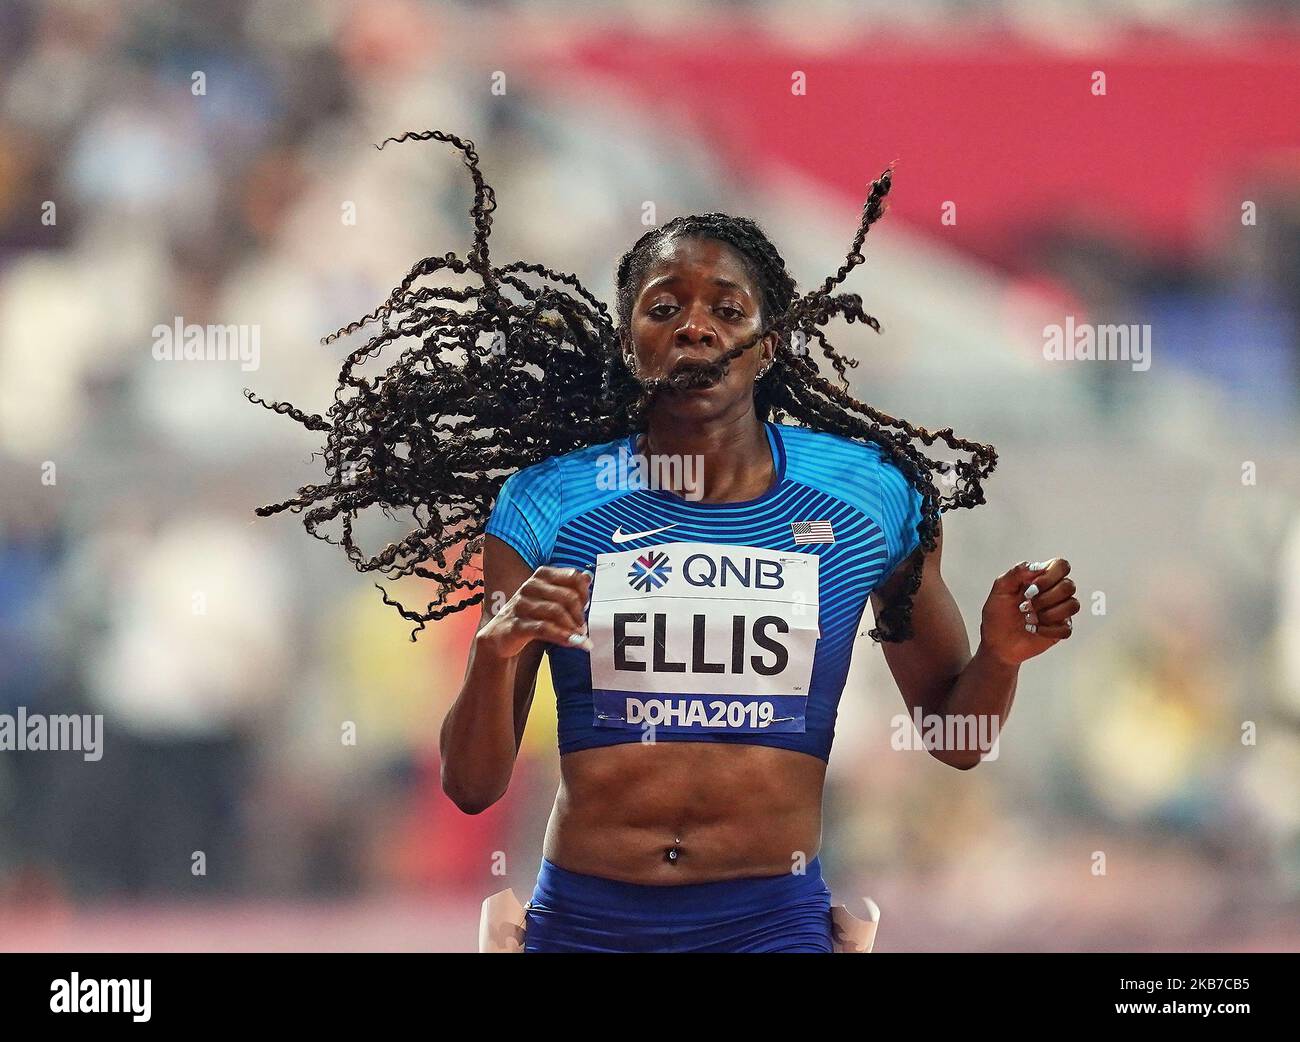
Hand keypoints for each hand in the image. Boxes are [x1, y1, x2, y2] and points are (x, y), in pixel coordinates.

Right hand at [478, 566, 593, 659]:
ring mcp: (522, 605)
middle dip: (579, 614)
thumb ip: (567, 588)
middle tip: (583, 627)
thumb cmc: (529, 615)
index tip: (586, 607)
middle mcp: (531, 586)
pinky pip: (544, 628)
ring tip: (580, 637)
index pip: (573, 577)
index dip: (584, 593)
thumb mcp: (549, 598)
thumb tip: (587, 578)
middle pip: (567, 596)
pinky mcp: (517, 624)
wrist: (501, 635)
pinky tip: (572, 643)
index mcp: (541, 576)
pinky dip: (562, 636)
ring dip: (572, 627)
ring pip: (557, 611)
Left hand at [979, 558, 1077, 666]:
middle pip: (1069, 585)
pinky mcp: (1060, 629)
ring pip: (1073, 605)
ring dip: (1047, 614)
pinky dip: (1048, 630)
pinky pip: (1067, 628)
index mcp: (1041, 578)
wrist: (996, 641)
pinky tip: (1034, 629)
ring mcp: (1059, 611)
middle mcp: (1054, 592)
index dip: (1049, 576)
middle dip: (1045, 598)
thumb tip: (1038, 566)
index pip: (1061, 566)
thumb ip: (1017, 572)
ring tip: (1028, 619)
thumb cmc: (997, 613)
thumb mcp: (1000, 588)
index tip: (1030, 589)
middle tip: (1025, 606)